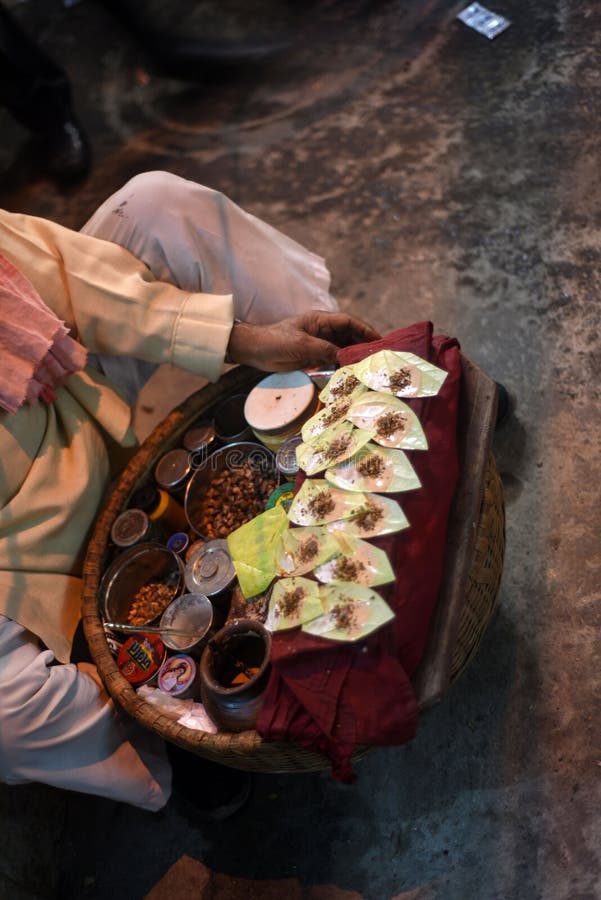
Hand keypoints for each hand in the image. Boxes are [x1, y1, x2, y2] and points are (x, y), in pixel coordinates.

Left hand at [226, 311, 380, 371]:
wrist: (255, 351)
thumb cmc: (275, 341)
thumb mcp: (301, 344)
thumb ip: (324, 349)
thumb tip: (345, 357)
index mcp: (320, 320)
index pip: (349, 322)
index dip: (365, 330)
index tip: (378, 340)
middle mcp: (322, 331)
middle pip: (349, 336)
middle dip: (363, 346)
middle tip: (379, 358)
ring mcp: (318, 345)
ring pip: (342, 350)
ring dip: (354, 358)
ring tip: (368, 368)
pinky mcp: (313, 358)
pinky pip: (332, 361)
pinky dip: (342, 367)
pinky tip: (350, 375)